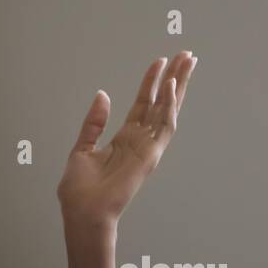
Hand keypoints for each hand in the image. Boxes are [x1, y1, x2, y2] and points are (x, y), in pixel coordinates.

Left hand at [56, 51, 197, 228]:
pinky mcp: (150, 155)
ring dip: (179, 86)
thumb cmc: (79, 191)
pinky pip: (164, 127)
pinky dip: (169, 107)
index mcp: (124, 139)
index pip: (143, 104)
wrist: (83, 212)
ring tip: (187, 62)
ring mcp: (147, 147)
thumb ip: (94, 123)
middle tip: (186, 55)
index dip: (152, 82)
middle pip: (161, 103)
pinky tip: (172, 87)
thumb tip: (102, 95)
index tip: (160, 61)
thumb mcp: (82, 149)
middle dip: (174, 78)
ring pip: (168, 110)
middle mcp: (139, 141)